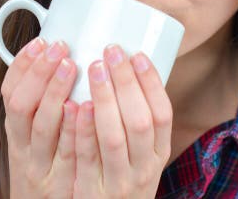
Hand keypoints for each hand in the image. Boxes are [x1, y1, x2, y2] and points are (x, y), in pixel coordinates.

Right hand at [1, 38, 79, 198]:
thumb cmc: (46, 174)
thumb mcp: (34, 142)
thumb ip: (44, 108)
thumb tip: (61, 63)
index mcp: (17, 133)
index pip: (9, 93)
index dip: (22, 66)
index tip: (40, 42)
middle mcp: (24, 149)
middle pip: (23, 105)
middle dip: (40, 72)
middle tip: (60, 48)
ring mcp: (43, 167)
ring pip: (42, 126)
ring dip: (56, 92)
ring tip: (71, 65)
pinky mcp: (64, 185)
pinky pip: (69, 153)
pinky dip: (74, 128)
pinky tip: (84, 106)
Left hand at [73, 45, 172, 197]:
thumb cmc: (120, 180)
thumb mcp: (138, 157)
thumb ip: (134, 122)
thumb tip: (124, 71)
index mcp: (157, 154)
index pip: (162, 115)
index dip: (151, 83)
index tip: (137, 54)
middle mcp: (143, 169)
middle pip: (140, 121)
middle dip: (126, 82)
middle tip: (111, 52)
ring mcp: (117, 182)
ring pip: (113, 137)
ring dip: (105, 99)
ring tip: (94, 68)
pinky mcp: (90, 192)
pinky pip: (86, 156)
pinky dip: (81, 129)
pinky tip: (75, 103)